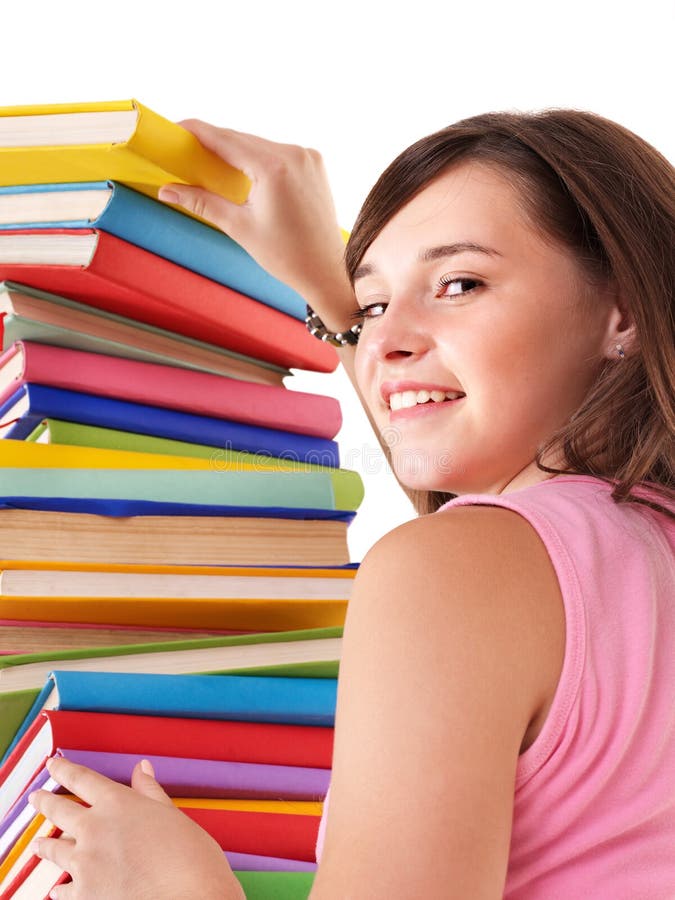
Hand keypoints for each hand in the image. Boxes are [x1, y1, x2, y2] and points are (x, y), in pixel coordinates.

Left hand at [29, 756, 244, 899]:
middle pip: (59, 811)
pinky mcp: (84, 896)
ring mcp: (86, 864)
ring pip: (54, 849)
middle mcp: (95, 830)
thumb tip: (142, 769)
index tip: (53, 765)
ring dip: (45, 845)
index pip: (82, 779)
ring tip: (38, 844)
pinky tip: (57, 891)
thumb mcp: (173, 816)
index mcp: (118, 804)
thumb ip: (151, 793)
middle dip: (44, 802)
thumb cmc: (190, 861)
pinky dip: (59, 890)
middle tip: (36, 797)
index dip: (64, 770)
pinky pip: (63, 890)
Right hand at [158, 121, 354, 321]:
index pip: (225, 139)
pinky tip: (244, 169)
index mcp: (274, 168)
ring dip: (236, 150)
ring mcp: (307, 156)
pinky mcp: (314, 162)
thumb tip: (166, 190)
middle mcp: (293, 154)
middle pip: (241, 139)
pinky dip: (258, 157)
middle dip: (213, 142)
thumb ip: (202, 202)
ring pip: (259, 144)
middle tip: (186, 148)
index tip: (174, 128)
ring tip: (211, 160)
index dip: (196, 132)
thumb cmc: (286, 256)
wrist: (326, 270)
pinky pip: (277, 152)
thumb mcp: (239, 227)